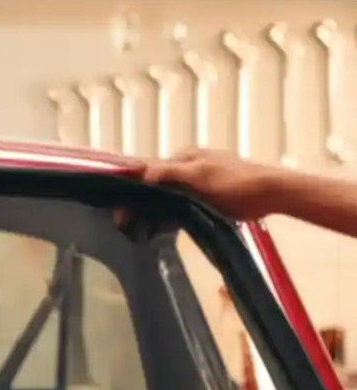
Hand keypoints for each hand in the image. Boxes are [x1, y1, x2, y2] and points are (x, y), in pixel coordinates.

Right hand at [129, 148, 287, 221]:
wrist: (270, 194)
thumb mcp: (200, 175)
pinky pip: (178, 208)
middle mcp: (186, 167)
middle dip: (137, 205)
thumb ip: (170, 173)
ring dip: (151, 214)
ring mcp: (195, 184)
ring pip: (164, 199)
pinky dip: (167, 219)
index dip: (130, 188)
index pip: (147, 170)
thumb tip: (140, 172)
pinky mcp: (204, 199)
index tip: (118, 209)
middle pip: (153, 187)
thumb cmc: (236, 182)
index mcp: (183, 157)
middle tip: (124, 225)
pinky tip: (158, 232)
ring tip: (137, 232)